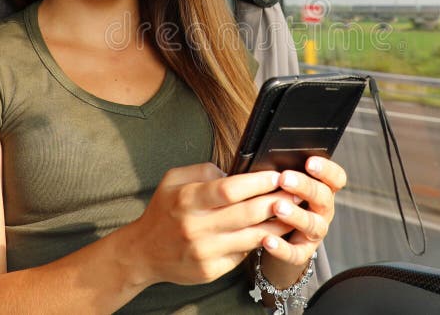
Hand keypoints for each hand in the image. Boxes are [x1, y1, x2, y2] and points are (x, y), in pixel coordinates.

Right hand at [129, 162, 295, 285]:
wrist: (144, 252)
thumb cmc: (165, 210)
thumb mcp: (175, 180)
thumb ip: (205, 169)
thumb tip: (237, 171)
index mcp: (188, 200)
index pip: (229, 190)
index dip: (257, 182)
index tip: (277, 176)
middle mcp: (196, 227)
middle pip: (247, 213)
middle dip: (277, 201)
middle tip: (296, 192)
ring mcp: (205, 252)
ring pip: (252, 236)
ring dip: (278, 224)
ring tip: (295, 211)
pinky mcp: (211, 270)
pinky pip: (244, 253)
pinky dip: (261, 241)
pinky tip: (274, 232)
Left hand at [262, 156, 346, 266]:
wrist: (278, 236)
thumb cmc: (281, 199)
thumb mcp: (287, 184)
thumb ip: (285, 172)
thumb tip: (269, 156)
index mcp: (323, 190)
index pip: (336, 178)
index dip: (327, 170)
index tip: (310, 162)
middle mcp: (323, 211)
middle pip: (323, 197)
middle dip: (305, 187)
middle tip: (285, 178)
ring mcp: (315, 232)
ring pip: (313, 224)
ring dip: (296, 215)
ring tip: (277, 207)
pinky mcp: (302, 252)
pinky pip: (294, 252)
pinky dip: (281, 247)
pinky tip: (266, 239)